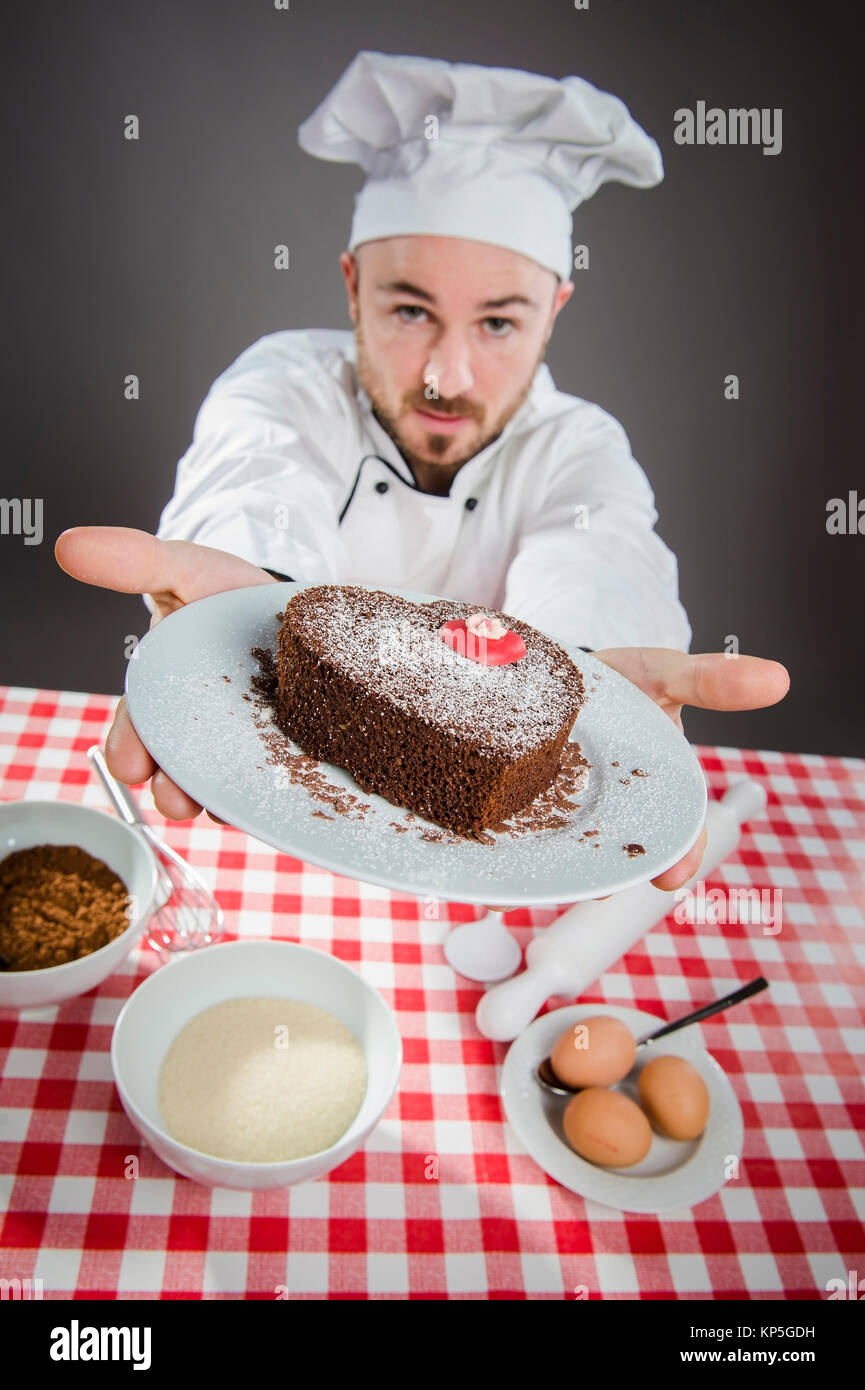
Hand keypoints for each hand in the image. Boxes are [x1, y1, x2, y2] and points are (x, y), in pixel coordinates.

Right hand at [55, 526, 276, 820]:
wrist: (288, 595)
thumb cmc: (225, 588)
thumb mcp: (183, 567)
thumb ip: (136, 560)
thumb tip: (71, 545)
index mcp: (167, 690)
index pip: (140, 724)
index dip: (130, 744)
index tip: (127, 763)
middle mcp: (202, 722)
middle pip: (182, 763)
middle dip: (172, 786)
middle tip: (172, 801)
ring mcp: (247, 738)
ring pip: (228, 778)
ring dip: (220, 798)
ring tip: (218, 809)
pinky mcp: (291, 742)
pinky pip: (280, 773)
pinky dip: (278, 789)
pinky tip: (281, 800)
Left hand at [483, 645, 789, 907]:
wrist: (561, 667)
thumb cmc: (623, 682)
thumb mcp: (666, 673)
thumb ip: (712, 679)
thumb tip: (778, 679)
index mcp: (649, 796)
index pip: (675, 837)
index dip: (680, 857)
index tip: (675, 876)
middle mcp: (603, 814)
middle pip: (605, 856)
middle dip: (595, 877)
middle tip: (585, 891)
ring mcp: (552, 813)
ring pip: (549, 854)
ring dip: (532, 874)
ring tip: (511, 891)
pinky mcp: (505, 801)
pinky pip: (497, 829)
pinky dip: (484, 840)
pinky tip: (470, 854)